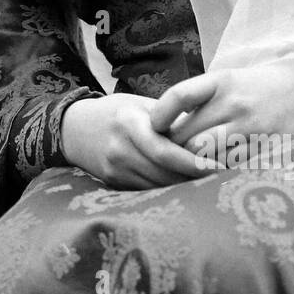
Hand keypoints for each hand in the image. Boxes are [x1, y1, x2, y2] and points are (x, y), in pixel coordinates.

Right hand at [60, 93, 213, 188]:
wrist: (74, 129)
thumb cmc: (116, 112)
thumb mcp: (140, 104)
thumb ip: (170, 118)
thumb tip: (208, 132)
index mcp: (129, 123)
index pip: (165, 151)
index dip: (193, 162)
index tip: (217, 165)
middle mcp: (120, 149)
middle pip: (164, 172)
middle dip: (194, 176)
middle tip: (220, 176)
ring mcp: (115, 169)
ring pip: (158, 185)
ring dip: (183, 185)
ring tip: (206, 181)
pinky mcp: (113, 183)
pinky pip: (147, 189)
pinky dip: (167, 187)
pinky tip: (182, 184)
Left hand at [150, 59, 293, 165]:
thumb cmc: (256, 87)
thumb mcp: (226, 81)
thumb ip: (197, 101)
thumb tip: (158, 126)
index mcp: (221, 81)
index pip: (178, 96)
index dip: (159, 115)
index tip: (153, 126)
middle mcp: (236, 104)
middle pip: (187, 136)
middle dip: (174, 147)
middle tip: (168, 154)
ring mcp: (253, 128)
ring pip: (206, 156)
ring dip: (194, 163)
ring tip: (191, 163)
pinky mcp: (267, 149)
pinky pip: (230, 168)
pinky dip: (218, 170)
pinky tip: (216, 168)